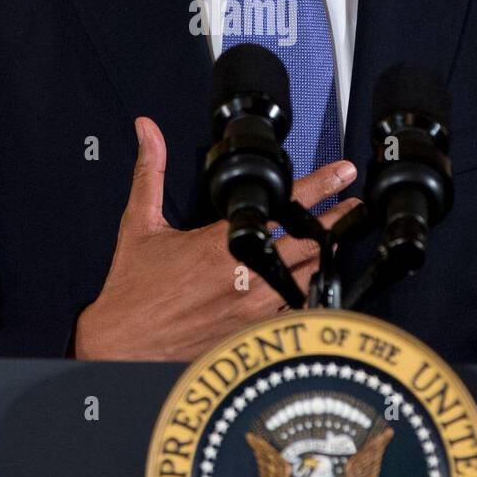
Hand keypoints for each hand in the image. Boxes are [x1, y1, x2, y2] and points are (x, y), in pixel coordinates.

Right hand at [73, 116, 357, 361]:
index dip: (319, 187)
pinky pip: (297, 310)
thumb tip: (147, 131)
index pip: (282, 207)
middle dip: (337, 222)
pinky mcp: (253, 332)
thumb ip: (150, 172)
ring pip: (310, 277)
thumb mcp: (138, 224)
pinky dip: (311, 294)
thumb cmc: (131, 292)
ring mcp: (253, 307)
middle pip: (310, 244)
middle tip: (355, 206)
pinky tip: (321, 284)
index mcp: (219, 243)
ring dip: (328, 256)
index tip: (341, 174)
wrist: (122, 346)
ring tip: (345, 239)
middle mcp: (243, 275)